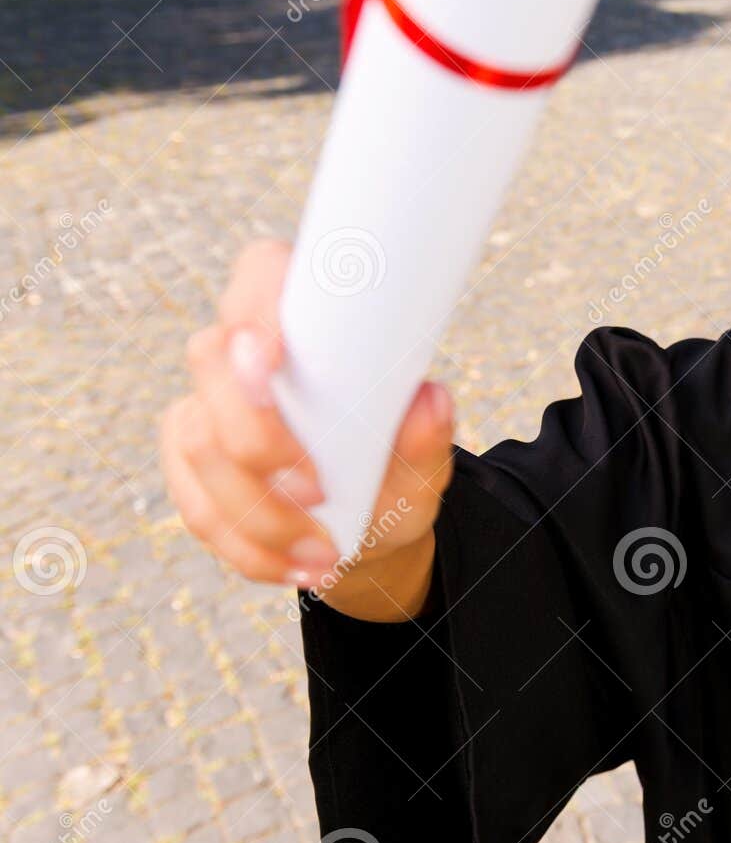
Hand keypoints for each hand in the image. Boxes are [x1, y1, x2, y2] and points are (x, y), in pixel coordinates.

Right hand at [160, 239, 454, 590]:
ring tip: (327, 552)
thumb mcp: (425, 462)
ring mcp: (204, 410)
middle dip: (256, 435)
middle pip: (210, 360)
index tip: (272, 355)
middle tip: (318, 491)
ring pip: (200, 445)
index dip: (256, 303)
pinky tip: (297, 568)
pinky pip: (198, 508)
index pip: (263, 273)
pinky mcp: (188, 468)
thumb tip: (429, 399)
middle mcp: (242, 355)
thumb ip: (428, 435)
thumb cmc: (394, 471)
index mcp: (305, 322)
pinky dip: (250, 549)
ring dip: (262, 513)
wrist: (366, 529)